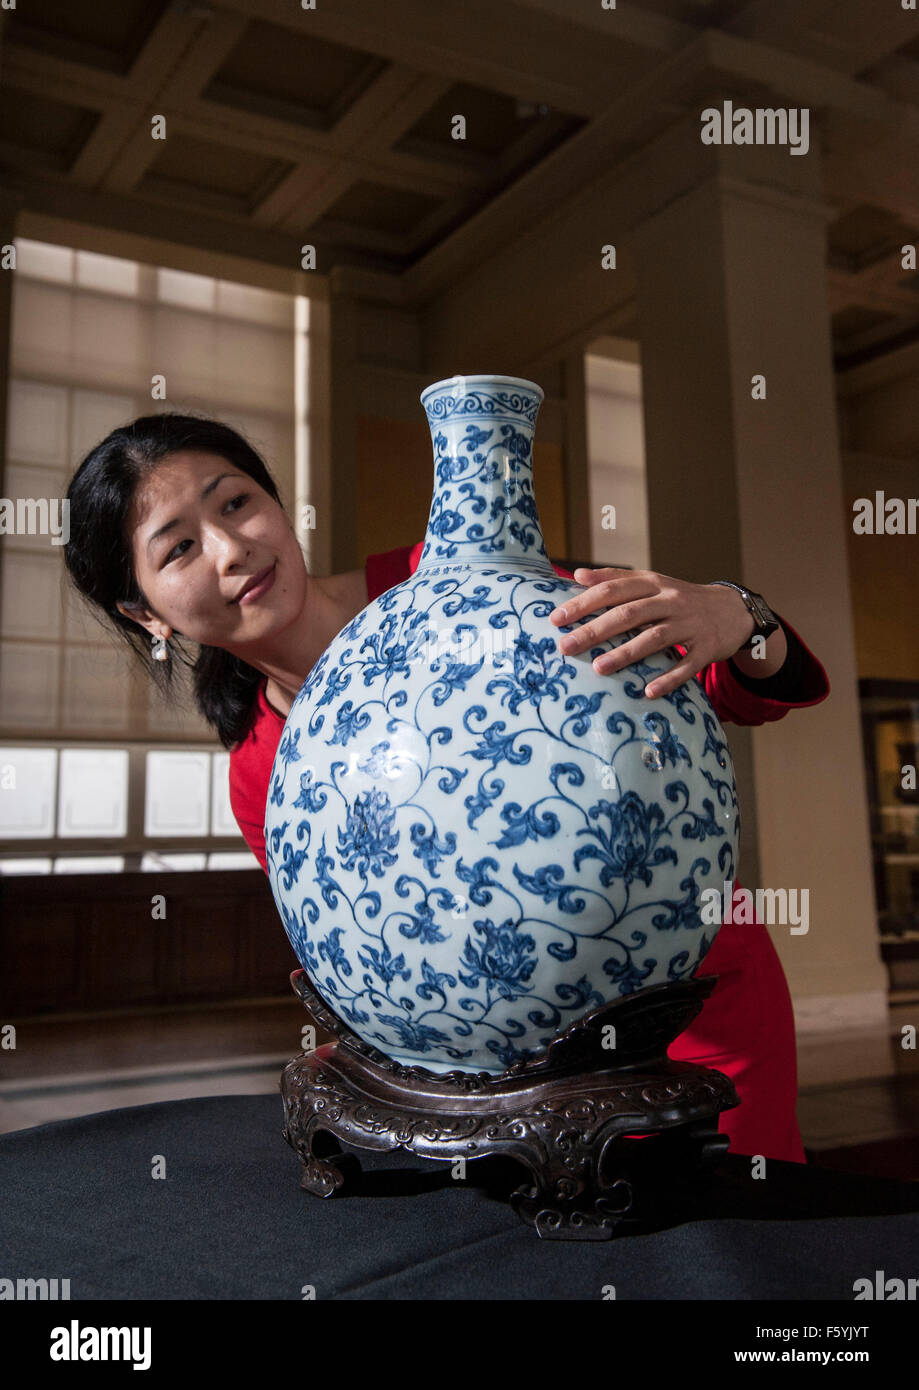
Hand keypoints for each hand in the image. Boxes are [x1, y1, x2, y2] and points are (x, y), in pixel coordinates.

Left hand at [549, 567, 756, 698]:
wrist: (733, 610)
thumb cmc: (680, 598)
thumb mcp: (652, 582)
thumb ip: (616, 578)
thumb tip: (578, 575)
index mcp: (653, 583)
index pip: (613, 590)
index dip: (584, 603)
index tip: (556, 619)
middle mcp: (670, 601)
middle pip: (629, 614)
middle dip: (595, 630)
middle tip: (566, 647)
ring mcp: (690, 625)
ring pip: (654, 638)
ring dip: (625, 654)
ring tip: (598, 668)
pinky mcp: (706, 648)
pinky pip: (687, 666)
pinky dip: (668, 679)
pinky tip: (647, 691)